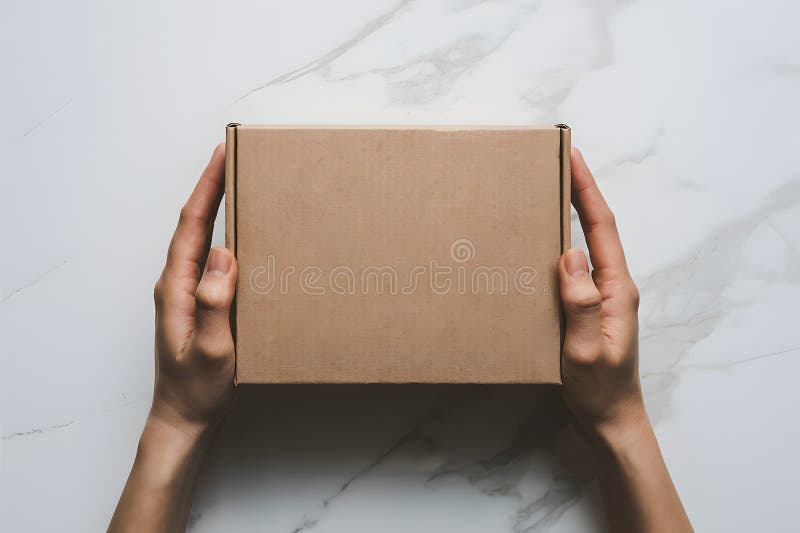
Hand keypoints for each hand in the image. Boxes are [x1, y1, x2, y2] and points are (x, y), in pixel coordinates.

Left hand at [150, 143, 237, 438]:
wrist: (185, 419)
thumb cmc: (196, 390)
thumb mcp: (209, 350)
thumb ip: (213, 304)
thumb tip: (223, 255)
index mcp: (175, 287)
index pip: (192, 225)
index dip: (207, 187)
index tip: (222, 154)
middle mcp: (178, 283)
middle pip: (195, 224)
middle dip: (213, 187)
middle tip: (236, 158)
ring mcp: (188, 293)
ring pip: (204, 239)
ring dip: (220, 209)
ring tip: (244, 186)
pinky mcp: (201, 303)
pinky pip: (215, 261)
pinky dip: (229, 238)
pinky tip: (248, 239)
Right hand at [558, 148, 643, 440]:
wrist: (609, 420)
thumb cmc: (601, 390)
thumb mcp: (589, 349)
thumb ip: (582, 304)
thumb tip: (569, 254)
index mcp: (617, 288)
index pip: (601, 228)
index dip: (587, 190)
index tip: (573, 157)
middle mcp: (611, 285)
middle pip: (594, 228)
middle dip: (578, 192)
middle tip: (554, 164)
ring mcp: (599, 296)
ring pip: (582, 246)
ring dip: (567, 217)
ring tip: (541, 194)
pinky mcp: (585, 308)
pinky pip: (571, 269)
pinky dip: (555, 248)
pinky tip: (536, 248)